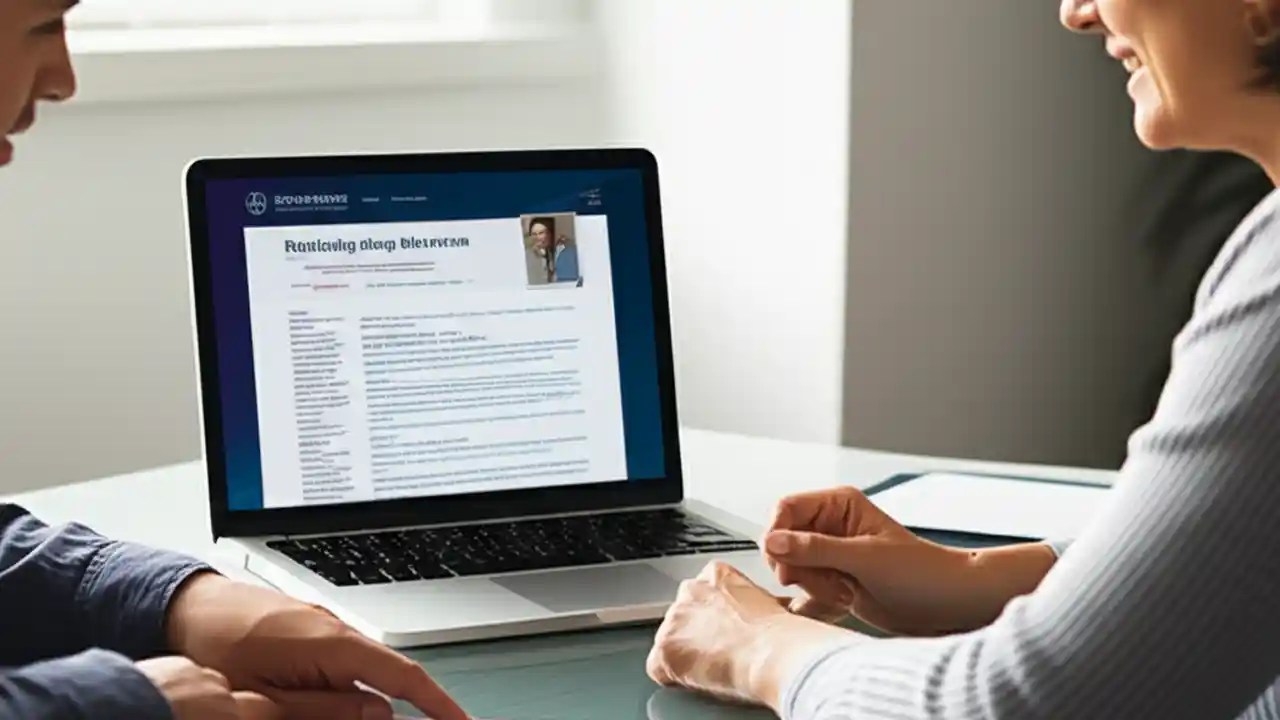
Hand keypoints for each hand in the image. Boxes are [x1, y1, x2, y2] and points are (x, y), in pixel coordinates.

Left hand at [165, 574, 466, 719]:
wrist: (181, 604)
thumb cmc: (213, 646)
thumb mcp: (268, 696)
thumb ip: (327, 708)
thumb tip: (378, 715)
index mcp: (333, 643)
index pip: (405, 677)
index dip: (440, 703)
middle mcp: (336, 627)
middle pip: (390, 674)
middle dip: (406, 706)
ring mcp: (324, 624)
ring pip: (364, 668)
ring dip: (370, 696)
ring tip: (354, 713)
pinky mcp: (309, 626)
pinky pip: (343, 658)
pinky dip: (349, 682)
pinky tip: (330, 699)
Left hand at [646, 561, 853, 711]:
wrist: (775, 652)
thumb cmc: (780, 634)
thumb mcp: (766, 604)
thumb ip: (746, 603)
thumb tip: (753, 617)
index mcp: (716, 574)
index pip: (702, 594)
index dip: (714, 618)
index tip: (726, 631)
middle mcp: (689, 591)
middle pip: (683, 616)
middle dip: (696, 633)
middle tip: (720, 652)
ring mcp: (674, 620)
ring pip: (670, 640)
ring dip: (686, 654)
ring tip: (714, 668)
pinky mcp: (665, 649)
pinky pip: (658, 668)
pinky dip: (674, 677)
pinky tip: (699, 679)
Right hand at [764, 486, 1055, 634]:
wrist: (947, 604)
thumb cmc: (920, 572)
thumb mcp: (864, 557)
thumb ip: (814, 549)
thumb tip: (772, 541)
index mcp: (839, 505)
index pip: (787, 508)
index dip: (778, 534)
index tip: (782, 562)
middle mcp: (831, 526)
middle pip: (783, 541)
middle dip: (799, 567)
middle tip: (826, 581)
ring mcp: (830, 554)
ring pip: (792, 567)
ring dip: (812, 586)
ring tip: (845, 592)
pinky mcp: (833, 579)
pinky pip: (805, 587)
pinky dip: (818, 598)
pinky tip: (846, 600)